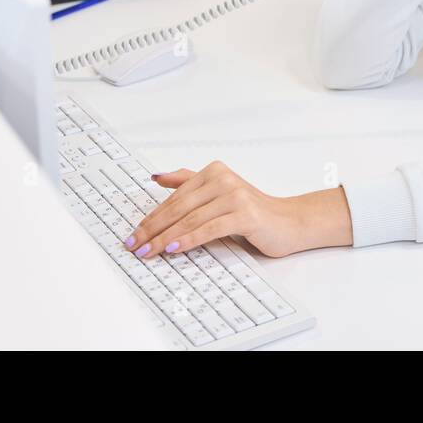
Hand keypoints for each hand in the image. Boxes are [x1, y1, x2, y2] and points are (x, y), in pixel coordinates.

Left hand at [121, 161, 352, 259]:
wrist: (288, 222)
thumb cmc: (252, 210)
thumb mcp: (218, 192)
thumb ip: (188, 182)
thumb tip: (155, 176)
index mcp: (214, 171)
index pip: (174, 197)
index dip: (152, 217)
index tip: (134, 234)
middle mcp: (223, 179)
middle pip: (179, 207)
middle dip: (152, 229)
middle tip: (134, 245)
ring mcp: (235, 196)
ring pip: (190, 219)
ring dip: (165, 238)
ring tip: (148, 251)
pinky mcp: (245, 214)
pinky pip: (209, 229)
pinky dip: (188, 239)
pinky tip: (173, 249)